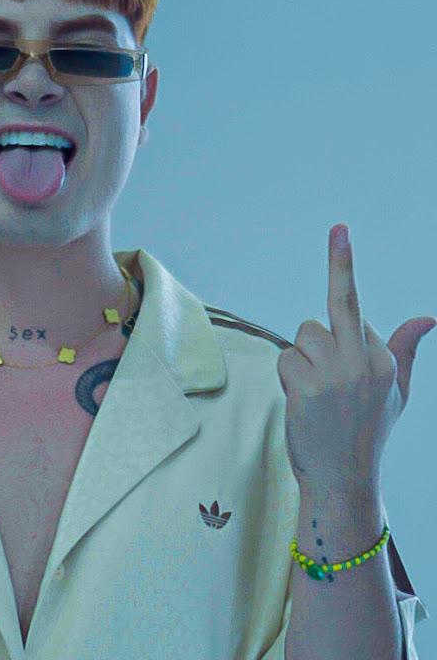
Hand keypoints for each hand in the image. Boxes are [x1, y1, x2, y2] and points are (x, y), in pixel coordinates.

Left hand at [277, 224, 434, 493]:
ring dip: (301, 361)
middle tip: (336, 265)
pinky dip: (287, 377)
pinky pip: (285, 359)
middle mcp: (362, 361)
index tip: (338, 230)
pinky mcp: (307, 386)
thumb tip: (428, 317)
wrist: (344, 478)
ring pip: (300, 338)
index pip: (351, 306)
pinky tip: (303, 402)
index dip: (340, 270)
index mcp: (384, 359)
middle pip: (326, 315)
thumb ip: (405, 349)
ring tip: (316, 392)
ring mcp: (335, 373)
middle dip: (325, 314)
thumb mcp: (397, 392)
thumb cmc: (367, 431)